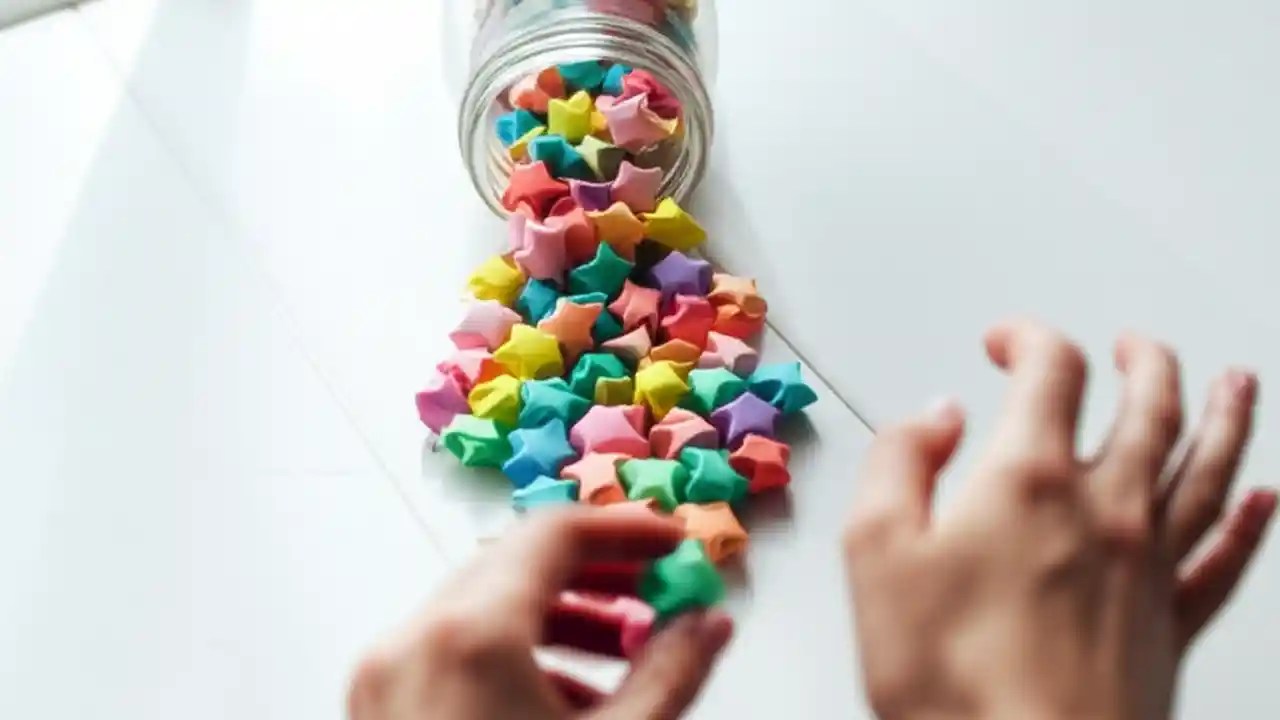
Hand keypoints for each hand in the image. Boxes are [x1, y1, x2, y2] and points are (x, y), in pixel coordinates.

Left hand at [348, 508, 733, 719]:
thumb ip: (670, 673)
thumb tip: (708, 625)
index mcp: (470, 634)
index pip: (555, 535)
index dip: (626, 531)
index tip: (673, 545)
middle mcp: (413, 639)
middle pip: (514, 564)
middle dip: (595, 575)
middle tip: (655, 595)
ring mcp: (384, 675)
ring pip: (480, 608)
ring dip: (557, 617)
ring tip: (622, 656)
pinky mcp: (376, 708)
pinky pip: (451, 652)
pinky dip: (511, 656)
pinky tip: (565, 703)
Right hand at [845, 320, 1275, 719]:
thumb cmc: (950, 681)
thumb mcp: (874, 552)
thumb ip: (898, 463)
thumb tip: (934, 419)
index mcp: (1029, 480)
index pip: (1052, 370)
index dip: (1029, 337)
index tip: (1007, 340)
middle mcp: (1107, 509)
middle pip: (1150, 405)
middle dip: (1143, 360)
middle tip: (1134, 344)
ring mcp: (1151, 567)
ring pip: (1208, 467)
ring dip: (1225, 414)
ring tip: (1235, 382)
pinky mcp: (1172, 627)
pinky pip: (1228, 558)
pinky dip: (1251, 521)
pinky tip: (1264, 500)